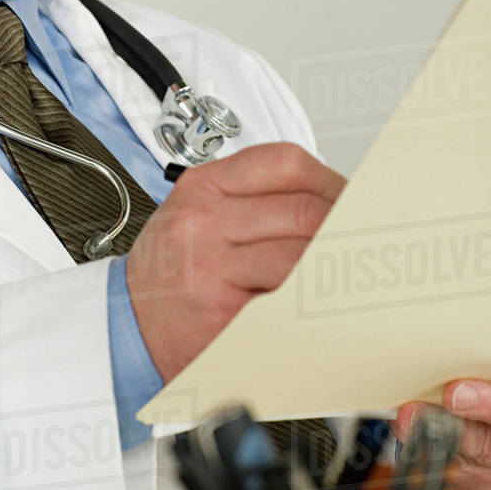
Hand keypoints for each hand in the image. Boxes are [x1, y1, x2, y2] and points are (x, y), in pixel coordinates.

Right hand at [126, 143, 345, 381]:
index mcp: (202, 187)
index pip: (286, 165)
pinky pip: (286, 305)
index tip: (354, 200)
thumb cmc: (168, 270)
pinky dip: (313, 305)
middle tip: (367, 241)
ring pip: (301, 257)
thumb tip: (333, 204)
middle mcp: (203, 222)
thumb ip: (255, 200)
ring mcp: (211, 269)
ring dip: (336, 267)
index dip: (333, 182)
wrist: (123, 324)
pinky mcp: (222, 316)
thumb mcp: (197, 212)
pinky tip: (325, 305)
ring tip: (350, 273)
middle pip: (304, 211)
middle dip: (346, 227)